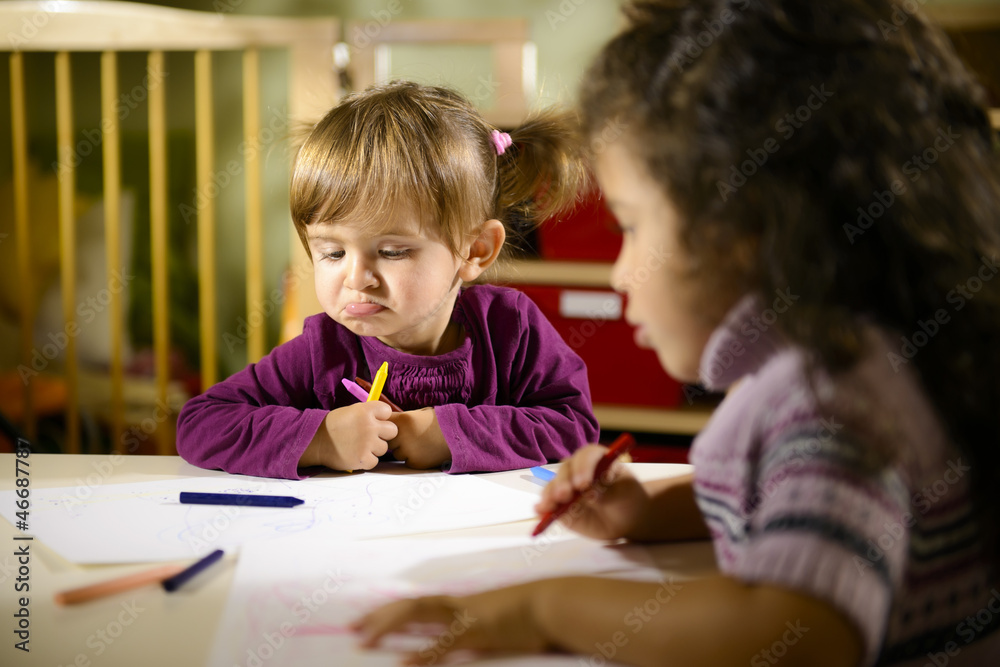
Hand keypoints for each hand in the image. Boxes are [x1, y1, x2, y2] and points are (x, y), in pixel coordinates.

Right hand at [306, 402, 397, 470]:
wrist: (315, 441)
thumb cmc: (334, 425)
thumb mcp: (351, 411)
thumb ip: (369, 413)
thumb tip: (387, 417)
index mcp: (365, 410)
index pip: (387, 412)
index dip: (381, 417)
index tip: (373, 421)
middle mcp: (369, 426)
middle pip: (392, 431)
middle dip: (383, 434)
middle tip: (369, 436)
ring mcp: (367, 443)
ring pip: (384, 448)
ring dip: (374, 449)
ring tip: (358, 446)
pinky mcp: (363, 459)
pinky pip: (375, 461)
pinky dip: (367, 461)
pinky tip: (356, 455)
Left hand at [352, 582, 548, 664]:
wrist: (554, 604)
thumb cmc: (533, 612)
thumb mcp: (500, 620)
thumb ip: (478, 629)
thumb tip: (463, 639)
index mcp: (462, 604)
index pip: (418, 604)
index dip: (391, 612)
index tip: (367, 620)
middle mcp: (458, 605)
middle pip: (409, 605)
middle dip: (378, 616)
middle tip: (351, 628)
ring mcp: (466, 616)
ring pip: (417, 613)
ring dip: (387, 626)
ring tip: (363, 640)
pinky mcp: (478, 632)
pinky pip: (444, 645)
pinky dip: (422, 655)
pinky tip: (404, 664)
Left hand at [387, 408, 450, 469]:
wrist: (458, 435)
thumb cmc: (439, 421)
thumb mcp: (419, 413)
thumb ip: (402, 418)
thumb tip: (386, 422)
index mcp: (403, 420)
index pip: (382, 423)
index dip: (385, 425)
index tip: (390, 426)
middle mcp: (402, 436)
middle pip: (387, 441)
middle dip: (394, 439)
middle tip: (408, 436)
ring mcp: (408, 451)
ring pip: (396, 453)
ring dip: (403, 450)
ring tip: (419, 443)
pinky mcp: (415, 463)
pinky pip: (406, 461)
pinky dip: (412, 458)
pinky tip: (424, 451)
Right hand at [535, 444, 648, 539]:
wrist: (625, 518)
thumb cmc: (627, 499)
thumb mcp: (624, 495)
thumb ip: (608, 493)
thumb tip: (590, 493)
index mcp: (598, 459)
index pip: (587, 456)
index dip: (583, 467)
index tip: (583, 484)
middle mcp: (579, 469)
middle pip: (566, 470)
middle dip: (564, 482)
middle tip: (565, 495)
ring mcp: (568, 486)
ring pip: (555, 485)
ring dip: (550, 494)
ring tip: (548, 506)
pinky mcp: (561, 503)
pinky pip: (550, 502)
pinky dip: (544, 507)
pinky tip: (540, 511)